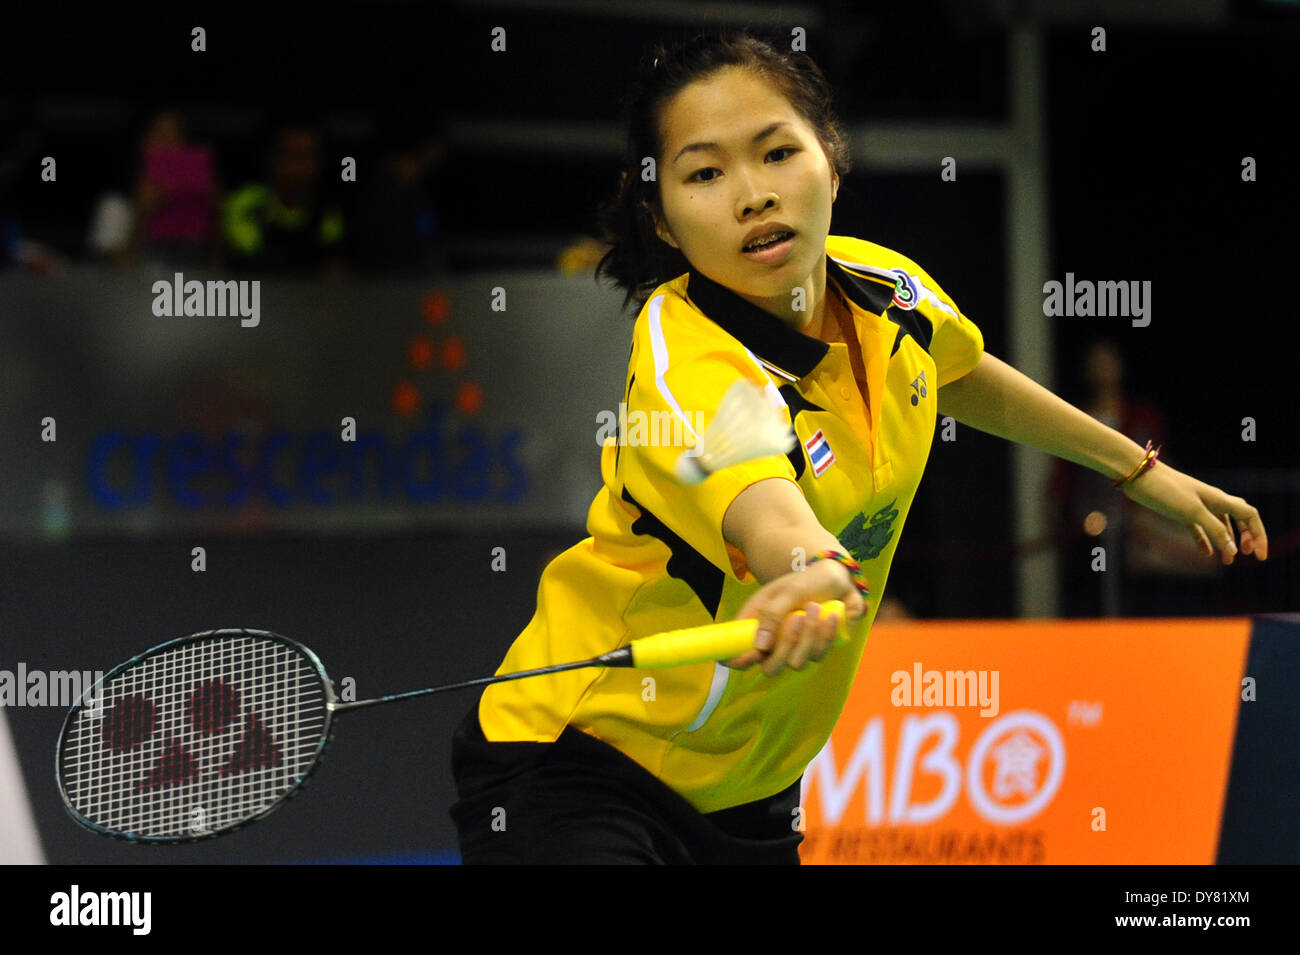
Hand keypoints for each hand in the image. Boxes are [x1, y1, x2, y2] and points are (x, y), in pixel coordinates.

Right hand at [723, 557, 867, 676]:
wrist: (836, 579)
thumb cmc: (805, 581)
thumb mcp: (787, 591)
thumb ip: (772, 615)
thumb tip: (759, 646)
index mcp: (755, 626)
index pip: (736, 654)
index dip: (740, 660)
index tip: (756, 652)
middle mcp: (773, 642)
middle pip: (770, 668)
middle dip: (785, 647)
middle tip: (797, 618)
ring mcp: (795, 649)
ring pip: (797, 663)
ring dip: (809, 635)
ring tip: (815, 606)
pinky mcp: (816, 650)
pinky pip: (818, 655)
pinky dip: (826, 635)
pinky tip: (831, 616)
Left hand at [1119, 460, 1267, 564]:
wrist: (1138, 475)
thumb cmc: (1166, 489)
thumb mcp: (1192, 511)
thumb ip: (1214, 530)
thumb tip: (1234, 551)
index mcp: (1219, 499)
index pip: (1249, 516)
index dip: (1259, 535)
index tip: (1259, 557)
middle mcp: (1211, 500)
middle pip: (1239, 518)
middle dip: (1247, 536)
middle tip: (1247, 555)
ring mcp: (1195, 505)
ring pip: (1219, 524)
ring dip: (1225, 541)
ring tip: (1227, 561)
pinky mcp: (1179, 509)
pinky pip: (1198, 527)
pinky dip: (1204, 540)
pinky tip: (1205, 553)